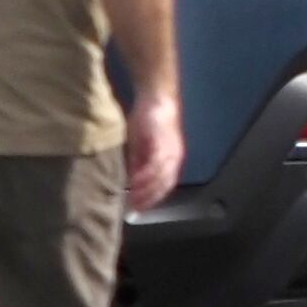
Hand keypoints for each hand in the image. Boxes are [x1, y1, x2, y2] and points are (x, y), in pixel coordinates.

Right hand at [123, 87, 184, 213]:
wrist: (156, 96)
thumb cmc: (148, 121)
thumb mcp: (141, 147)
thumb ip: (138, 164)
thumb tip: (132, 183)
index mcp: (171, 160)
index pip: (165, 186)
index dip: (152, 199)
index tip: (138, 209)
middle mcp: (174, 158)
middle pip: (164, 185)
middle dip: (149, 198)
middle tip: (133, 208)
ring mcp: (170, 150)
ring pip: (161, 177)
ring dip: (146, 190)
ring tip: (131, 198)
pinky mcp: (163, 142)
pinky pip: (155, 163)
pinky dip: (145, 175)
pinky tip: (134, 182)